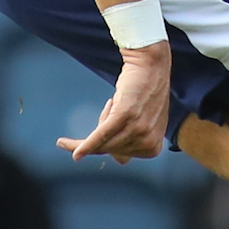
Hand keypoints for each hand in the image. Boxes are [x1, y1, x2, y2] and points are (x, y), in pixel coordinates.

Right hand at [62, 42, 171, 163]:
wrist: (152, 66)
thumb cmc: (147, 95)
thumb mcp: (147, 124)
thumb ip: (134, 142)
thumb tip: (122, 163)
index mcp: (153, 148)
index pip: (118, 155)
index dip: (112, 139)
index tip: (121, 121)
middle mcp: (148, 141)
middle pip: (108, 148)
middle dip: (103, 130)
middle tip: (113, 106)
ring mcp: (138, 129)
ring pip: (102, 141)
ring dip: (99, 122)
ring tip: (114, 102)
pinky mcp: (125, 114)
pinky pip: (101, 134)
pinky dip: (85, 144)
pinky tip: (75, 152)